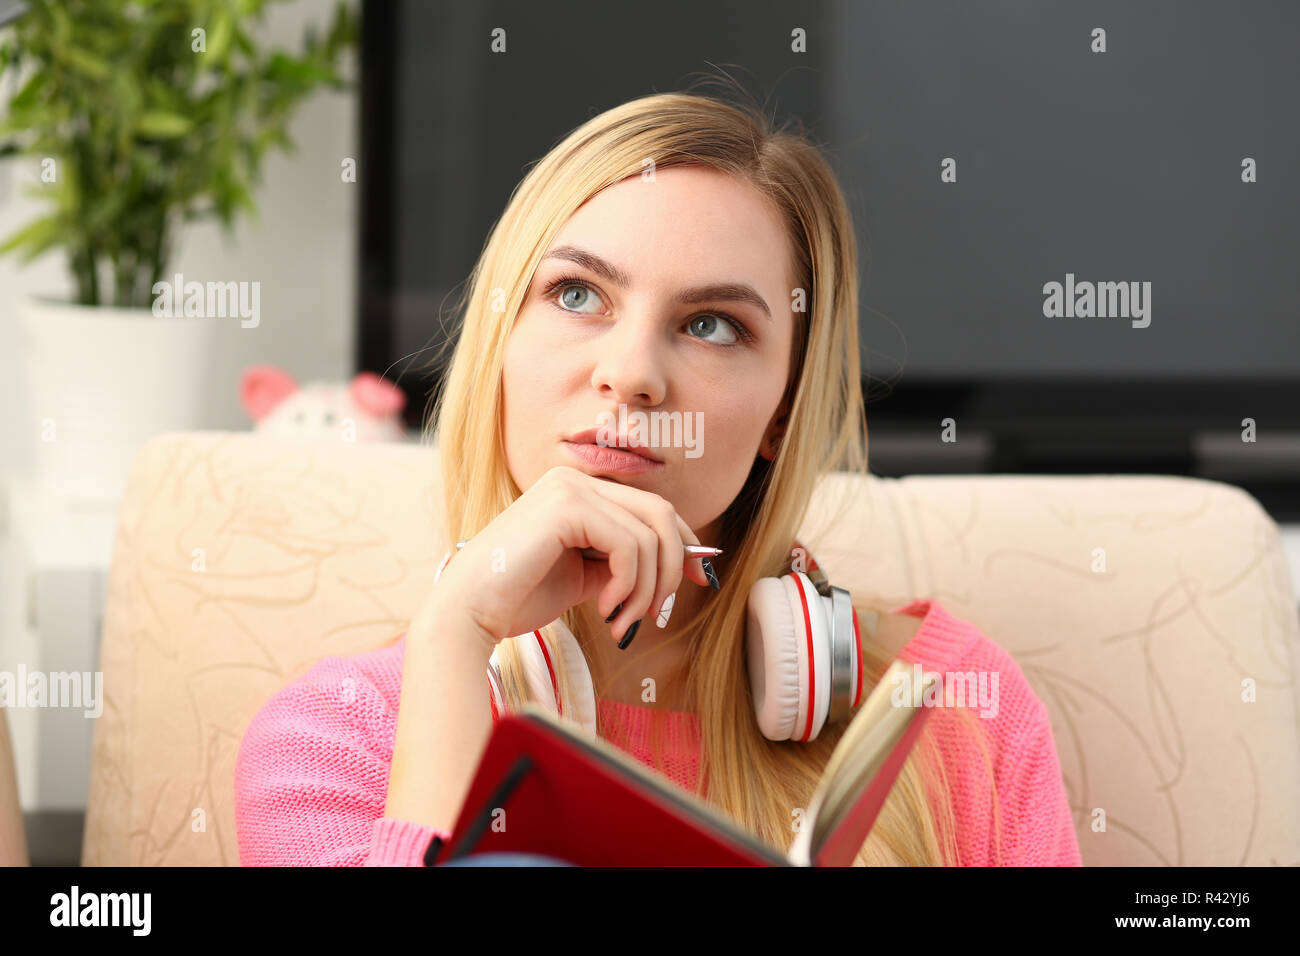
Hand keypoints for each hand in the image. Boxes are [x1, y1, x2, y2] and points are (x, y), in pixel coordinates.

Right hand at [434, 466, 711, 647]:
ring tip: (621, 622)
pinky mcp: (567, 505)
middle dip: (673, 568)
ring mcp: (570, 487)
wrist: (469, 612)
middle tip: (655, 615)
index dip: (685, 543)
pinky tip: (606, 611)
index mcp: (577, 491)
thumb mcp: (585, 577)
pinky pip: (629, 545)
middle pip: (660, 515)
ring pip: (650, 534)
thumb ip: (624, 564)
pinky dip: (629, 585)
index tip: (702, 581)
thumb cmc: (518, 598)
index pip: (652, 508)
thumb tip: (687, 565)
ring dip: (646, 589)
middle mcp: (574, 479)